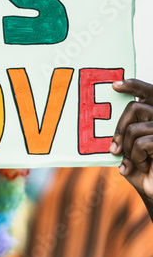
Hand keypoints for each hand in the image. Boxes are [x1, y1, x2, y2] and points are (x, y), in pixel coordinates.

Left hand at [111, 79, 152, 198]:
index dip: (134, 85)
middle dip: (119, 128)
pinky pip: (143, 142)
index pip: (149, 92)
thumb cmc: (144, 171)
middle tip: (114, 149)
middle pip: (135, 107)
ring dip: (129, 148)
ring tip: (136, 162)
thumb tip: (108, 115)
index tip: (115, 85)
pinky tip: (144, 166)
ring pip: (135, 128)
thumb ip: (126, 132)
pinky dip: (137, 156)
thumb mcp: (130, 149)